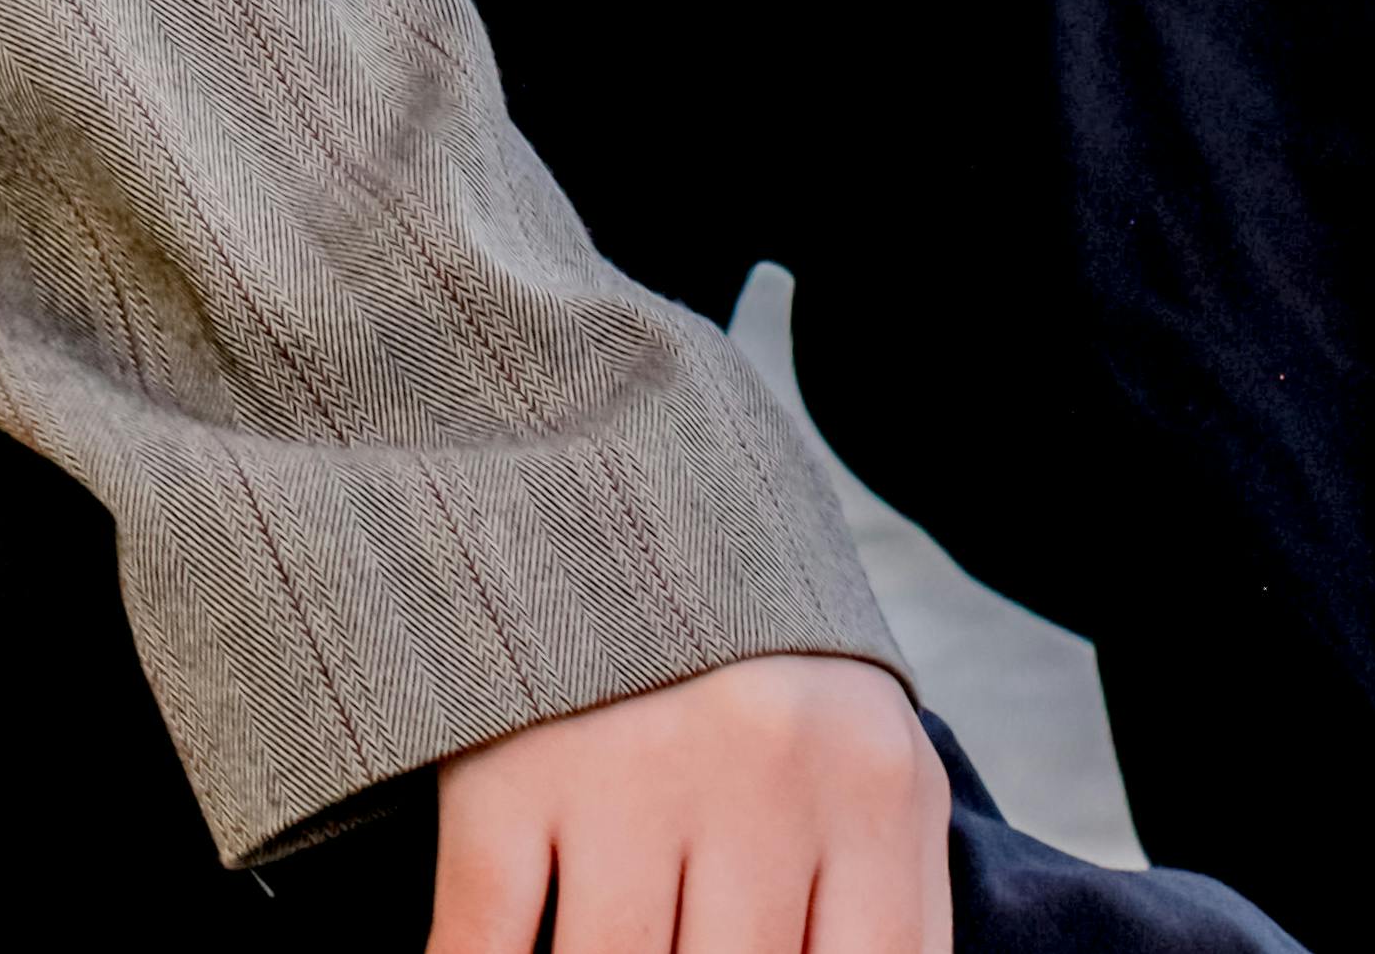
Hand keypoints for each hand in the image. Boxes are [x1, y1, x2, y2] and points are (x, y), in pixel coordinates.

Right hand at [430, 656, 947, 953]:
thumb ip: (889, 912)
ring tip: (601, 950)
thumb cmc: (761, 667)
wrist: (613, 469)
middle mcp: (761, 776)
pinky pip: (485, 941)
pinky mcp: (508, 762)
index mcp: (872, 788)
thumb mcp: (866, 772)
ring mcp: (626, 767)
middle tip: (669, 946)